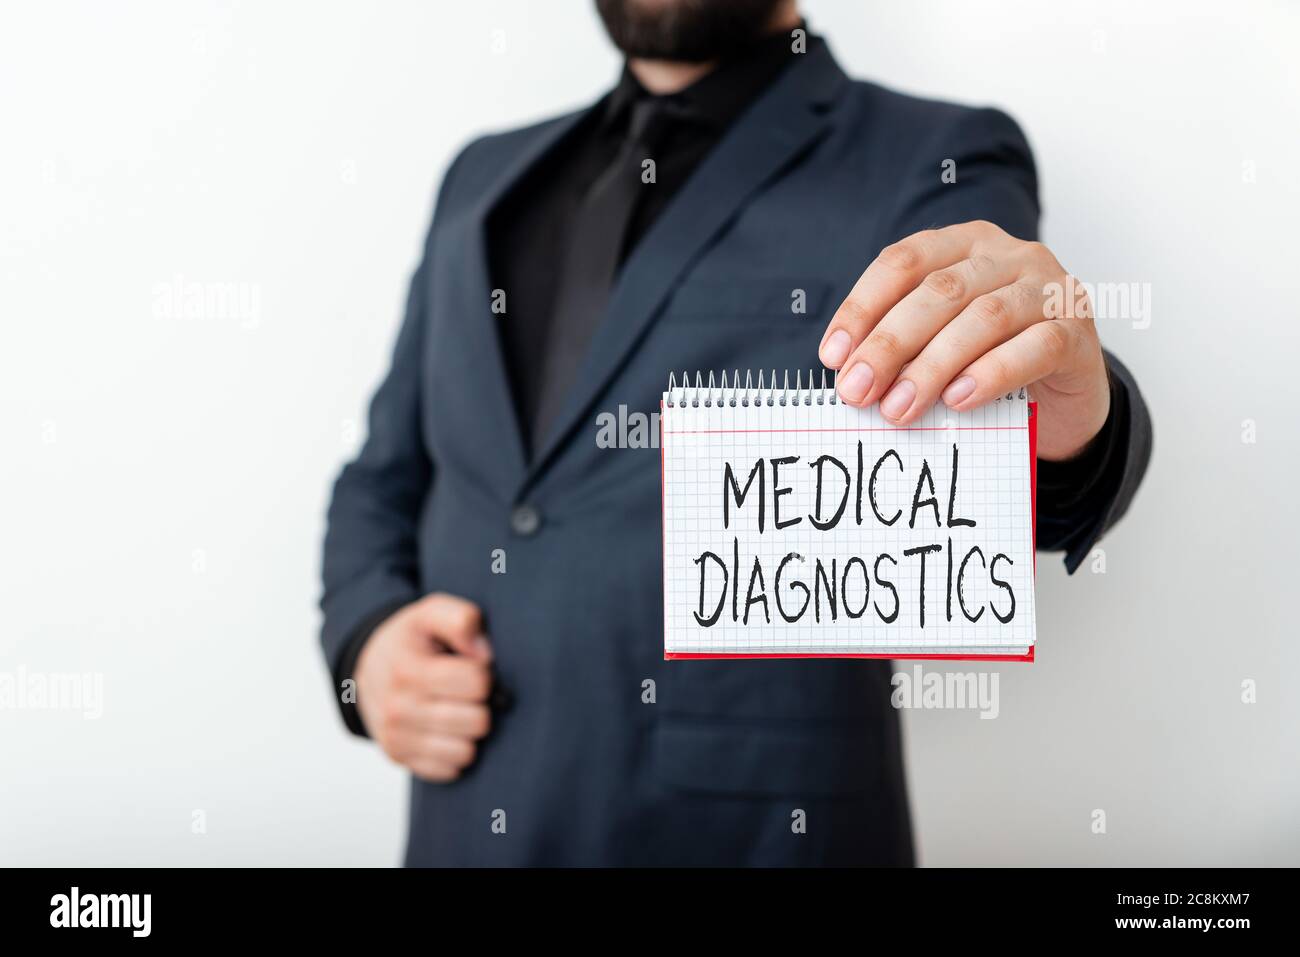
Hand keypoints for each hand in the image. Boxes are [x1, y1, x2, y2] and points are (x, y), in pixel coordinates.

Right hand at [355, 593, 493, 782]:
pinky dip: (455, 751)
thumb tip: (485, 655)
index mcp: (409, 670)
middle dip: (480, 704)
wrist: (367, 666)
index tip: (470, 666)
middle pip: (477, 721)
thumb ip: (461, 620)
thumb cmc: (411, 639)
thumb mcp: (431, 613)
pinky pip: (450, 770)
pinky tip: (445, 730)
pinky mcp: (399, 758)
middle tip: (465, 692)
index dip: (483, 673)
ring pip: (466, 751)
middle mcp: (398, 708)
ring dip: (469, 731)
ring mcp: (396, 737)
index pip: (477, 683)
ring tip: (456, 709)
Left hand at [818, 221, 1109, 460]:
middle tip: (857, 391)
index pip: (904, 262)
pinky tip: (958, 401)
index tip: (832, 356)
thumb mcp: (940, 346)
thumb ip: (904, 348)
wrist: (1065, 398)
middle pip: (939, 291)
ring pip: (984, 317)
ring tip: (899, 407)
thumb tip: (850, 376)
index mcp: (964, 245)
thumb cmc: (991, 364)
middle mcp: (1009, 256)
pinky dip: (991, 373)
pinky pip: (1034, 347)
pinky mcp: (1077, 332)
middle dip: (890, 344)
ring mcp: (1049, 289)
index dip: (863, 307)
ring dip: (933, 366)